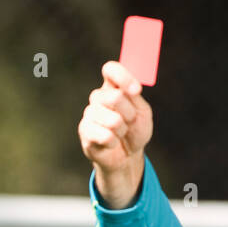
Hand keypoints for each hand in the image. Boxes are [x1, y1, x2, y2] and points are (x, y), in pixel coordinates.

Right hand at [78, 61, 153, 207]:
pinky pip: (106, 136)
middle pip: (115, 96)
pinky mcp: (85, 131)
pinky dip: (114, 142)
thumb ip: (136, 97)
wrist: (127, 156)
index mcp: (112, 87)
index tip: (136, 91)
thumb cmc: (134, 131)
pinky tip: (112, 143)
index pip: (110, 69)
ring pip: (112, 119)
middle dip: (129, 113)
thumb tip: (133, 88)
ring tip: (120, 133)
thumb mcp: (142, 112)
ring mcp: (89, 114)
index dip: (123, 77)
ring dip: (122, 130)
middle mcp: (98, 98)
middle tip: (129, 122)